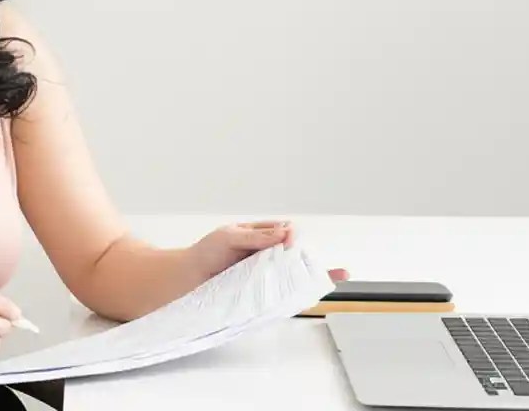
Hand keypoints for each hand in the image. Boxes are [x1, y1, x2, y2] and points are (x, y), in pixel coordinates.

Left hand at [186, 220, 350, 281]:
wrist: (187, 278)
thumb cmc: (206, 253)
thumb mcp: (230, 237)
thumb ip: (258, 236)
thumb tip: (286, 232)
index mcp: (261, 237)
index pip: (287, 234)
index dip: (292, 237)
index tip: (289, 240)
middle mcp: (266, 257)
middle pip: (297, 258)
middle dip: (317, 263)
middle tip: (341, 271)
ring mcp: (264, 277)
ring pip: (293, 278)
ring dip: (314, 279)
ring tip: (338, 279)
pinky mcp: (258, 294)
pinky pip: (281, 296)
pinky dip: (297, 296)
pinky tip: (312, 296)